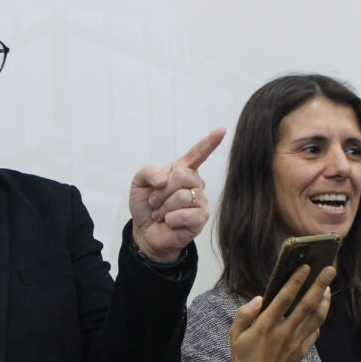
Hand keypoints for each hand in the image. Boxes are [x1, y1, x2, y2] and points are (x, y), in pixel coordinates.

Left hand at [130, 128, 225, 262]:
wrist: (145, 231)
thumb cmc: (146, 205)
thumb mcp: (139, 183)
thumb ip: (148, 172)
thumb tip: (163, 178)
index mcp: (182, 170)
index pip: (198, 153)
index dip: (209, 142)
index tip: (221, 130)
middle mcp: (195, 182)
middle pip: (183, 176)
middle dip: (161, 191)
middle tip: (154, 201)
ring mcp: (200, 200)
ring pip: (183, 196)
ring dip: (164, 207)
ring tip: (161, 213)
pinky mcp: (202, 218)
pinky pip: (186, 214)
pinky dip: (171, 219)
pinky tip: (169, 222)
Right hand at [228, 264, 336, 361]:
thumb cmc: (244, 358)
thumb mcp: (235, 336)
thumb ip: (244, 315)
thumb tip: (259, 299)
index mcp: (265, 327)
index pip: (283, 299)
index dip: (295, 281)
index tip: (305, 266)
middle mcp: (283, 333)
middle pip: (306, 305)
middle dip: (319, 285)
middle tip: (329, 268)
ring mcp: (295, 343)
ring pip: (316, 317)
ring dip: (324, 300)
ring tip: (328, 286)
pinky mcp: (302, 351)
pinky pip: (315, 331)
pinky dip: (320, 318)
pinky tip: (320, 308)